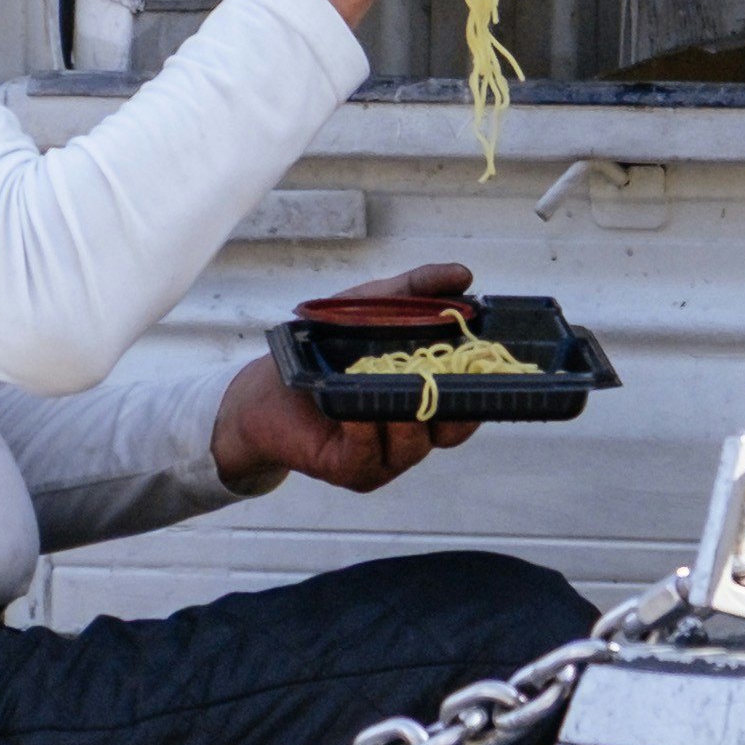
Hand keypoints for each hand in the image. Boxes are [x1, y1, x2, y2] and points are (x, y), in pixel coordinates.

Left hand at [211, 267, 479, 498]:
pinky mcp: (351, 470)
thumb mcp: (376, 307)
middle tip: (438, 372)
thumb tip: (463, 275)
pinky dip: (366, 428)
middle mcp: (411, 434)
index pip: (466, 406)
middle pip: (450, 431)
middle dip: (449, 403)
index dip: (478, 387)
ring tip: (390, 384)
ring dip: (404, 413)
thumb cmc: (326, 347)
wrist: (265, 385)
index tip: (480, 361)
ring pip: (414, 445)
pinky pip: (369, 454)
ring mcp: (383, 457)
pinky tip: (356, 407)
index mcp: (423, 400)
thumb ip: (420, 290)